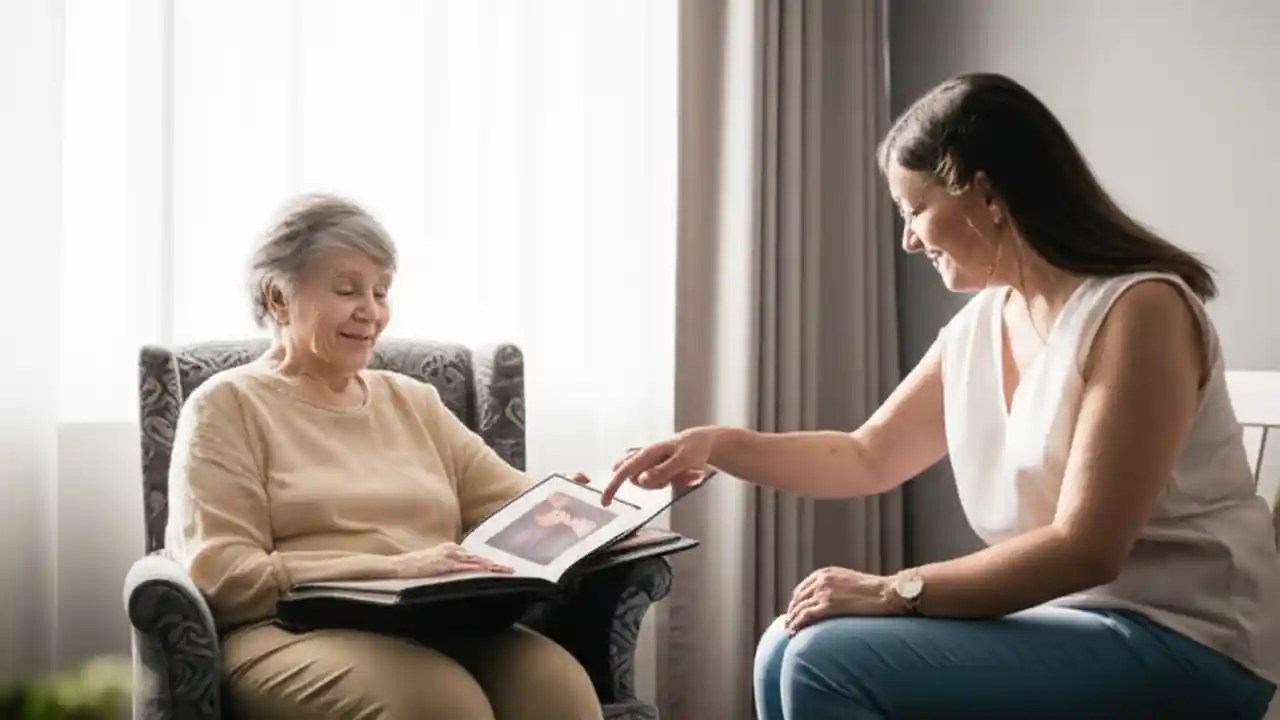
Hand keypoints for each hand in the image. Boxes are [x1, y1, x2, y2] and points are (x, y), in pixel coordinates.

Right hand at [391, 543, 511, 578]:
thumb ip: (447, 565)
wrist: (397, 566)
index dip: (488, 562)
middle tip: (511, 570)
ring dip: (492, 566)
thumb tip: (459, 572)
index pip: (473, 556)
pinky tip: (488, 571)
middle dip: (495, 564)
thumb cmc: (413, 566)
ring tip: (507, 572)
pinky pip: (465, 566)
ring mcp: (449, 556)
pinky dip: (478, 568)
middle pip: (478, 557)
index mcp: (450, 548)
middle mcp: (452, 549)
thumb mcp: (433, 562)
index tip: (502, 567)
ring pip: (476, 560)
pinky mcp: (445, 564)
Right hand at [598, 429, 718, 505]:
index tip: (605, 502)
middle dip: (651, 484)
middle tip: (673, 478)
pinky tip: (677, 474)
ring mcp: (649, 460)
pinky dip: (664, 481)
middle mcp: (644, 455)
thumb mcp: (682, 460)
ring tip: (680, 473)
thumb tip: (640, 480)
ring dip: (662, 483)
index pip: (625, 471)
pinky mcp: (655, 466)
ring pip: (645, 482)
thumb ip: (661, 471)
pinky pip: (654, 480)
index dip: (613, 486)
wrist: (702, 441)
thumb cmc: (693, 448)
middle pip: (634, 479)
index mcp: (648, 452)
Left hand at [784, 567, 901, 633]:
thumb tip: (828, 601)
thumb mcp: (848, 582)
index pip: (802, 589)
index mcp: (825, 573)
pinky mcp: (828, 605)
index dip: (796, 602)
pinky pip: (805, 616)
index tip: (794, 612)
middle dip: (792, 612)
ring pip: (799, 608)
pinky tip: (793, 633)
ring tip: (789, 631)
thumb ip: (834, 587)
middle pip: (797, 598)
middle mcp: (821, 580)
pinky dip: (797, 624)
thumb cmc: (873, 591)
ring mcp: (824, 592)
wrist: (885, 593)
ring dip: (791, 620)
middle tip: (789, 624)